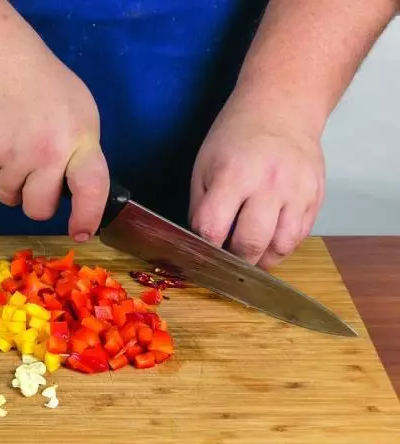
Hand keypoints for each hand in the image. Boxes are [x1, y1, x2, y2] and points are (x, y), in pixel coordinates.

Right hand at [0, 40, 109, 241]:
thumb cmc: (37, 80)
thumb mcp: (76, 110)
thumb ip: (78, 148)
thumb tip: (74, 186)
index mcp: (80, 138)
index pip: (93, 188)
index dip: (87, 216)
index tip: (80, 231)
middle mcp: (49, 152)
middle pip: (40, 208)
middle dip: (33, 200)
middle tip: (29, 175)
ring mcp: (15, 157)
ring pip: (8, 196)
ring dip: (6, 178)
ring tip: (6, 139)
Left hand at [189, 99, 325, 269]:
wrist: (282, 109)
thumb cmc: (236, 137)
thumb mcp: (204, 166)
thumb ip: (201, 207)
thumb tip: (202, 242)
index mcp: (233, 175)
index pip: (214, 229)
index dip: (206, 247)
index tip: (204, 252)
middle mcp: (269, 184)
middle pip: (250, 243)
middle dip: (235, 260)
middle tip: (227, 261)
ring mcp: (297, 192)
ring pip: (280, 246)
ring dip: (262, 259)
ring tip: (249, 256)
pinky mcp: (316, 197)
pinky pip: (299, 236)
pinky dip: (281, 246)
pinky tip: (268, 241)